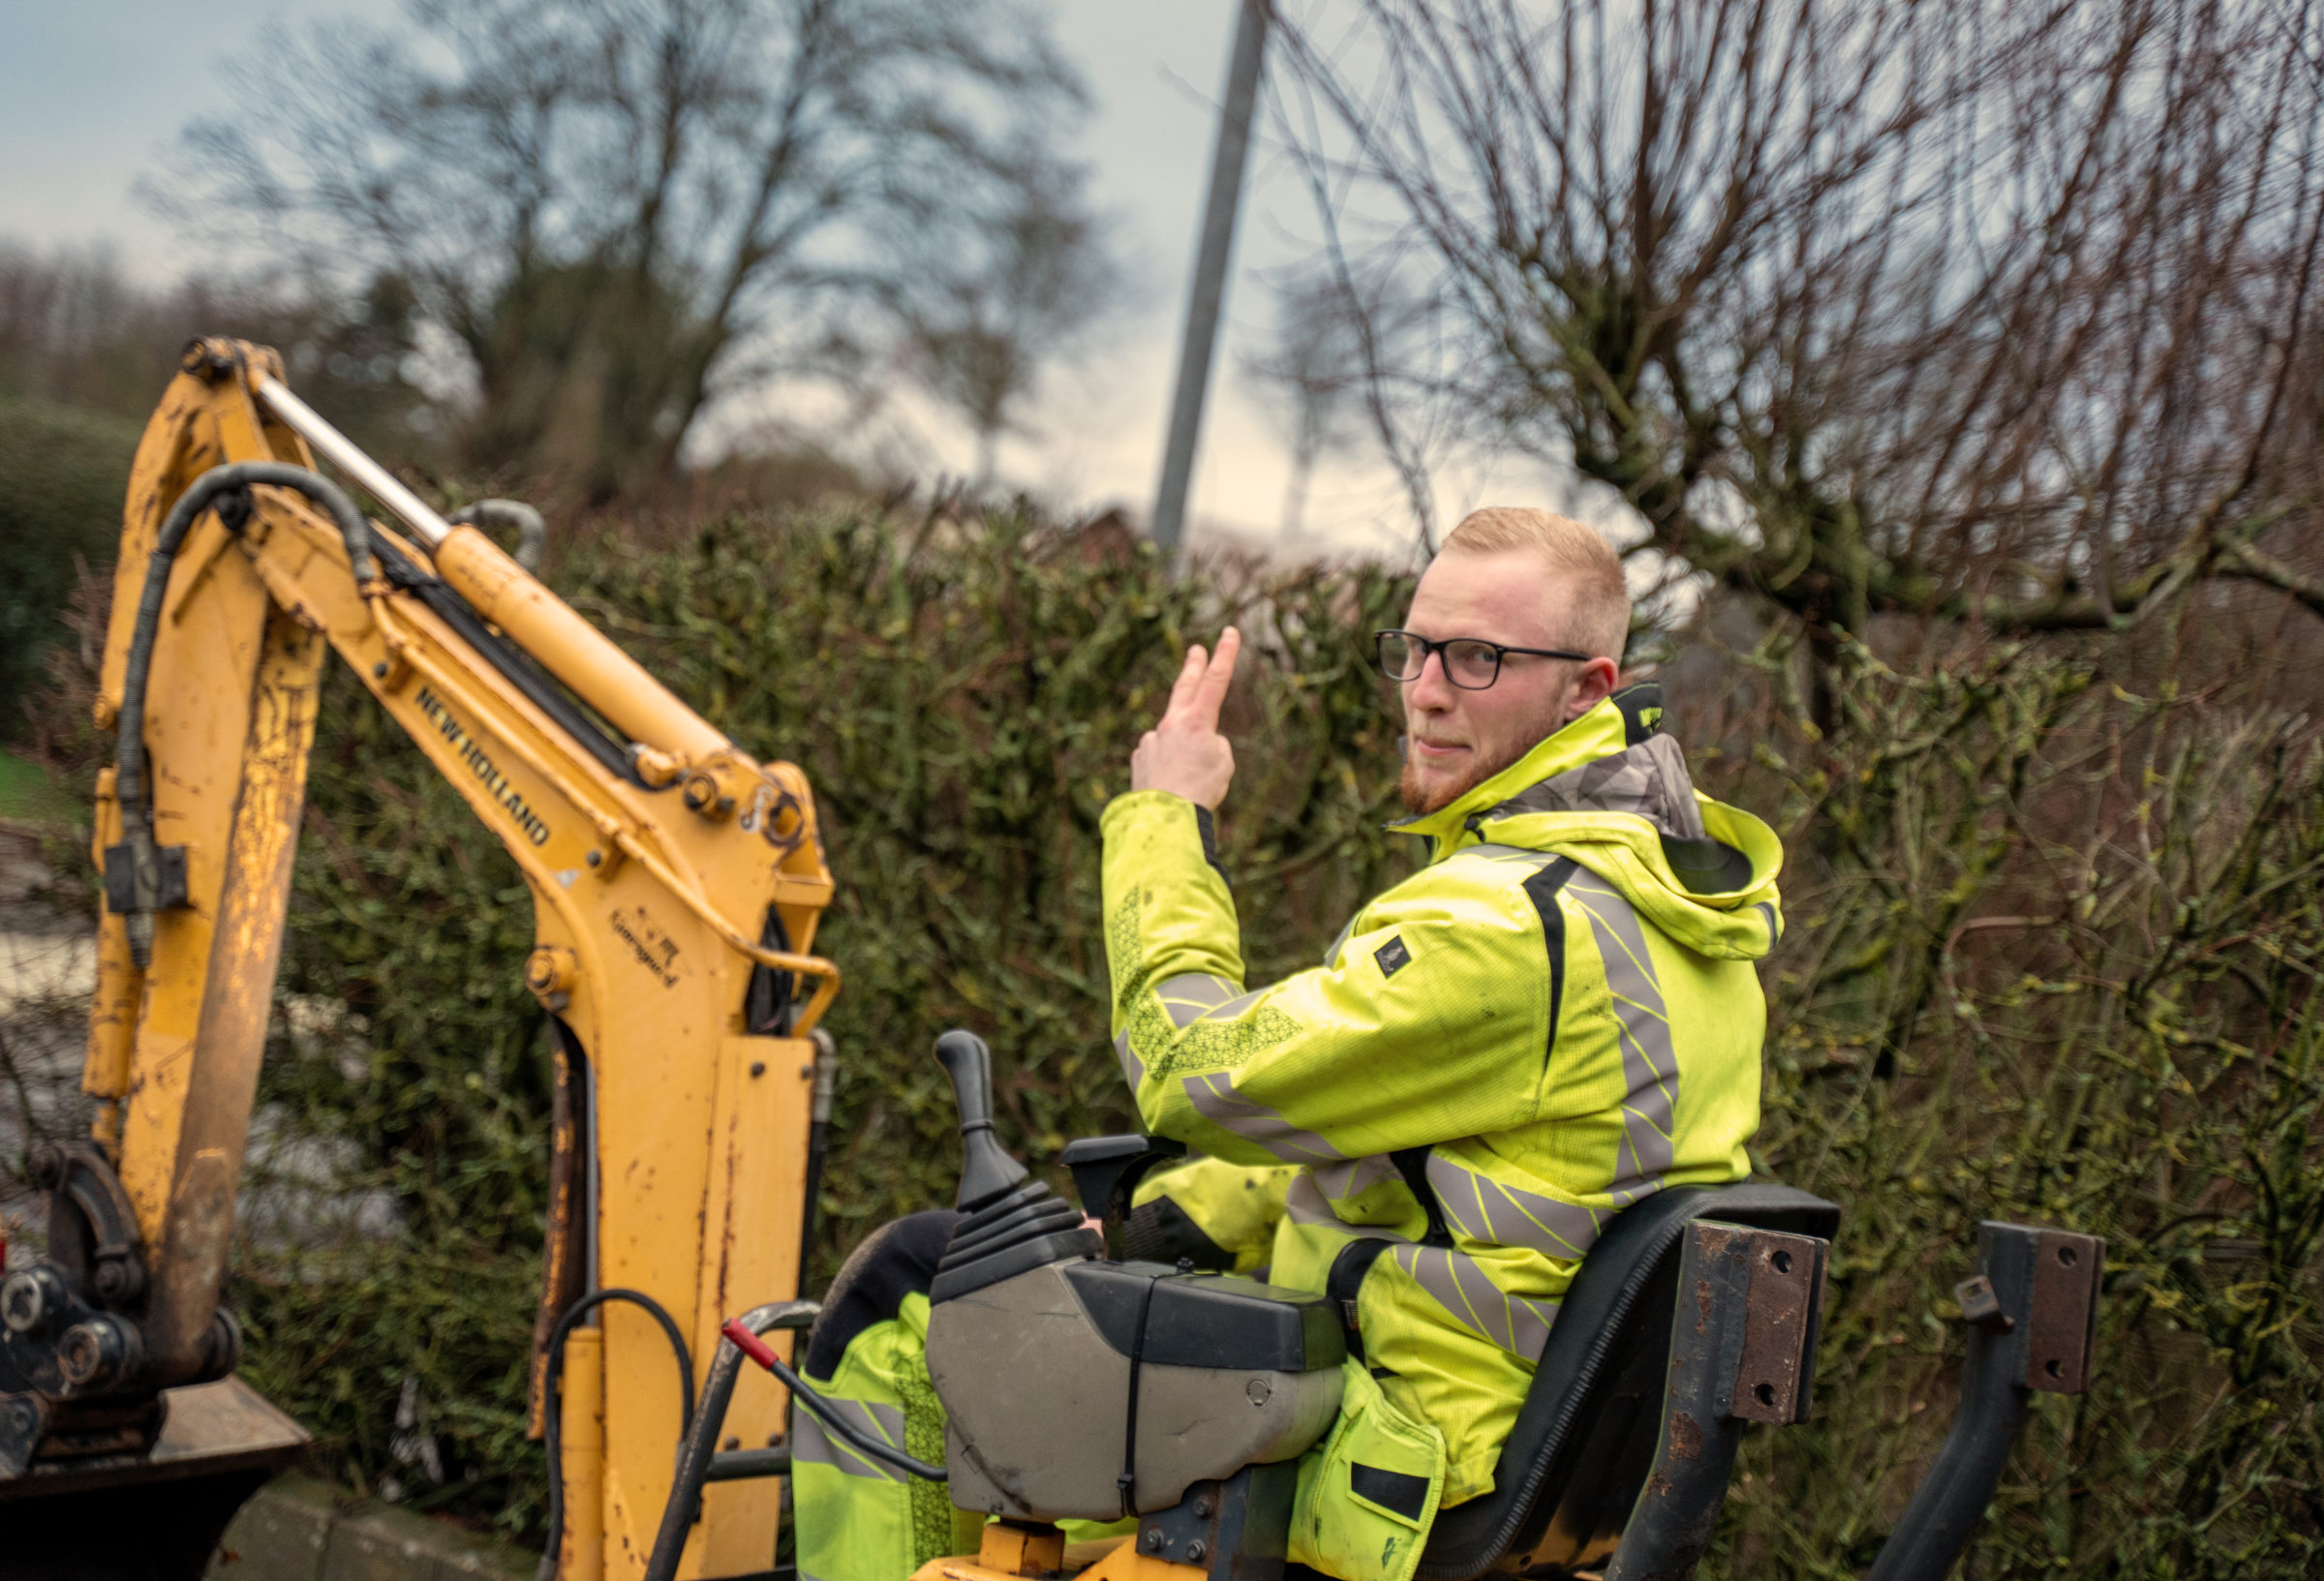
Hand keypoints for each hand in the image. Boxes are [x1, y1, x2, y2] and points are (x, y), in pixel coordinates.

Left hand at [1130, 627, 1241, 808]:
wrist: (1165, 817)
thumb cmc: (1201, 792)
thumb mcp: (1222, 763)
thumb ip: (1213, 744)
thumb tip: (1193, 744)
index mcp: (1196, 721)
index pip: (1216, 680)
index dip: (1226, 655)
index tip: (1229, 632)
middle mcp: (1170, 724)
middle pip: (1184, 688)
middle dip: (1193, 667)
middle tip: (1195, 649)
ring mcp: (1152, 740)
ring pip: (1173, 737)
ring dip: (1183, 749)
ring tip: (1191, 776)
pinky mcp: (1140, 759)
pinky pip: (1159, 757)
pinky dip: (1168, 767)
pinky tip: (1171, 786)